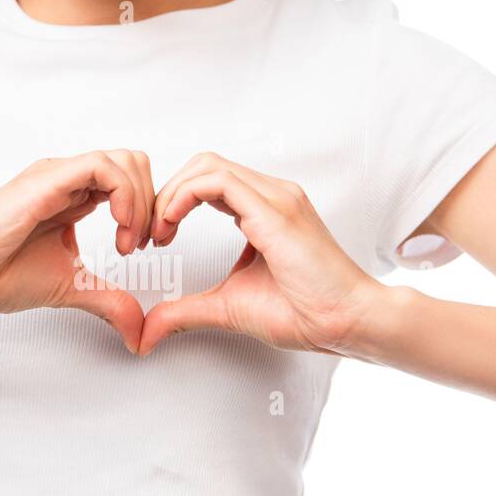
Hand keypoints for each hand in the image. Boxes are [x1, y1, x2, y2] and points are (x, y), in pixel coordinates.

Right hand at [0, 150, 154, 351]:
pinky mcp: (47, 180)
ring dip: (141, 202)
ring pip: (124, 160)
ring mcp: (57, 176)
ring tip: (127, 243)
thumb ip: (108, 301)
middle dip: (153, 204)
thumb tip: (139, 333)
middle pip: (135, 163)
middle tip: (142, 246)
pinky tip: (117, 231)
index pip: (130, 182)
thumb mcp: (70, 287)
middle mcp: (67, 179)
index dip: (149, 213)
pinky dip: (125, 196)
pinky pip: (102, 166)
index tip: (145, 251)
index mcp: (73, 197)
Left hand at [140, 152, 384, 355]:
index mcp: (265, 210)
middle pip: (203, 165)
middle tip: (151, 235)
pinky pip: (217, 181)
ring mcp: (276, 197)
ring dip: (171, 194)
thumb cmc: (305, 313)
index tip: (157, 239)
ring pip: (208, 165)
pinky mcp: (274, 210)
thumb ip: (186, 311)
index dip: (173, 203)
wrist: (347, 323)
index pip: (208, 182)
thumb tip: (148, 331)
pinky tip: (170, 225)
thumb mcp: (228, 308)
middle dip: (166, 193)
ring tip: (158, 232)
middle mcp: (272, 195)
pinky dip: (183, 197)